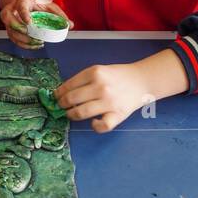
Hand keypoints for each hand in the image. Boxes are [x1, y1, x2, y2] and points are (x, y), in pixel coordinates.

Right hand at [0, 0, 71, 49]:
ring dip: (23, 39)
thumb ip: (59, 15)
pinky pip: (12, 38)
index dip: (24, 15)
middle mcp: (12, 9)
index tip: (29, 23)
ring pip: (10, 30)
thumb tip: (70, 25)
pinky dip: (23, 44)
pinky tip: (34, 45)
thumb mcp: (49, 5)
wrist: (25, 3)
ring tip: (37, 42)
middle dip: (18, 27)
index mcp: (23, 0)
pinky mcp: (9, 28)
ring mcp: (8, 19)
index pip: (21, 6)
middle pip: (7, 18)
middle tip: (30, 33)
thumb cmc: (37, 4)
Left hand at [56, 52, 188, 132]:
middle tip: (61, 106)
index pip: (68, 85)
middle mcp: (101, 87)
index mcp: (95, 73)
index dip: (58, 93)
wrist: (142, 81)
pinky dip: (95, 126)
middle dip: (62, 104)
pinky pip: (101, 126)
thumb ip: (84, 80)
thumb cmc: (118, 76)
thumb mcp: (100, 71)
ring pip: (81, 113)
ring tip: (71, 114)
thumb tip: (62, 92)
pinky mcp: (117, 115)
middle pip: (71, 99)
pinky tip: (93, 122)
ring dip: (71, 115)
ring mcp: (109, 102)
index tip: (55, 97)